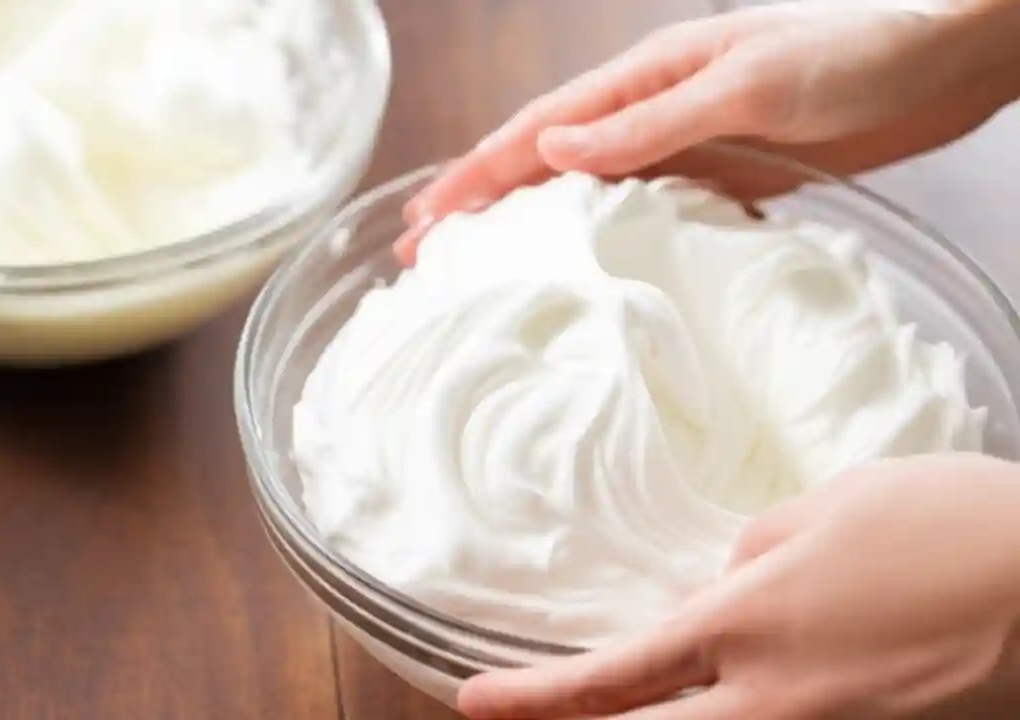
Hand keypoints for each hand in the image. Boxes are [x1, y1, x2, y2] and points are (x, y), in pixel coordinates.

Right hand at [397, 1, 1019, 264]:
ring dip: (530, 228)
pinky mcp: (724, 178)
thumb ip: (649, 124)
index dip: (473, 176)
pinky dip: (601, 241)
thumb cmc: (853, 56)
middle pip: (544, 164)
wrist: (941, 65)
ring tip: (483, 269)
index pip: (535, 133)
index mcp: (644, 79)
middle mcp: (652, 113)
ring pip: (586, 194)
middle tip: (423, 254)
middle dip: (480, 205)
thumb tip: (550, 153)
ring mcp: (686, 146)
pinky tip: (584, 272)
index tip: (423, 220)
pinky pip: (644, 213)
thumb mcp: (744, 86)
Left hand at [457, 454, 1019, 718]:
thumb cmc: (950, 522)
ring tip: (656, 693)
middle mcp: (781, 700)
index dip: (535, 697)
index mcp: (751, 625)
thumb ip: (757, 556)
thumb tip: (726, 588)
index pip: (614, 677)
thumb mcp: (829, 509)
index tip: (474, 704)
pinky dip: (752, 716)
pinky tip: (749, 690)